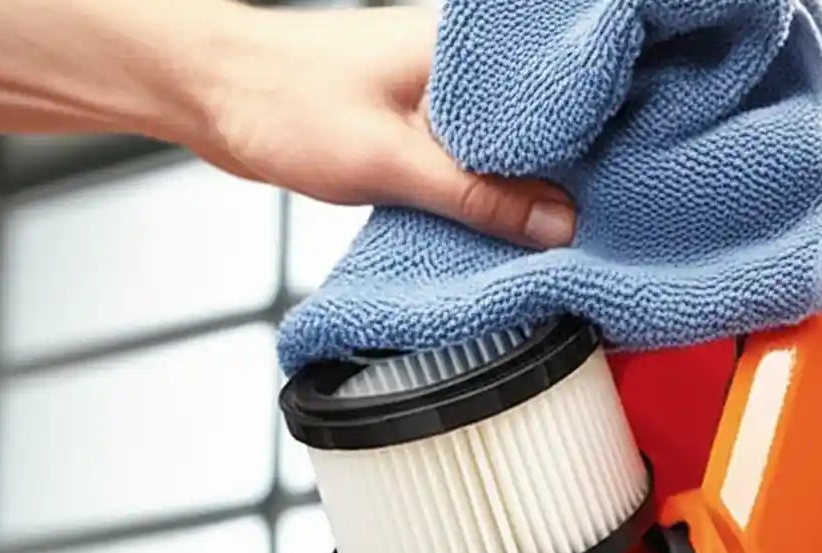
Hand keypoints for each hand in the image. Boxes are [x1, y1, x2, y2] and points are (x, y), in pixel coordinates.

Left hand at [193, 4, 576, 248]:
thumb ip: (479, 198)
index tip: (611, 196)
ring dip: (509, 191)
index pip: (555, 98)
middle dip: (553, 178)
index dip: (588, 148)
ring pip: (496, 150)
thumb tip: (556, 226)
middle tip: (580, 227)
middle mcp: (456, 66)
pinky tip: (485, 222)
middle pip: (533, 128)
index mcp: (464, 51)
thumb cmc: (282, 99)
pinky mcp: (409, 123)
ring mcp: (433, 94)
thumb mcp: (392, 161)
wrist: (209, 92)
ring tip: (538, 232)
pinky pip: (461, 162)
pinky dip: (472, 193)